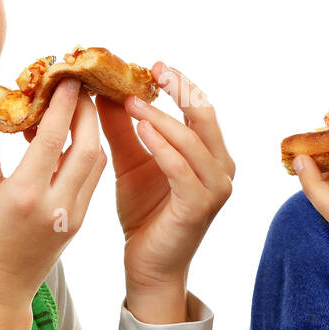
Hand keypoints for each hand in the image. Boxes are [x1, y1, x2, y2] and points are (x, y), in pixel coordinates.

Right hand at [0, 78, 108, 312]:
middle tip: (76, 85)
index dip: (62, 103)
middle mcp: (55, 206)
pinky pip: (92, 179)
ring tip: (74, 106)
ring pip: (96, 162)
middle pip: (87, 147)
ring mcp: (73, 216)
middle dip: (86, 112)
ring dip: (90, 130)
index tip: (65, 75)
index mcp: (25, 196)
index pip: (52, 138)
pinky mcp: (80, 222)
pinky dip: (87, 153)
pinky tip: (69, 138)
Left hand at [97, 62, 233, 308]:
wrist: (148, 264)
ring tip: (131, 100)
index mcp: (211, 153)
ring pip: (191, 140)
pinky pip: (181, 168)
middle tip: (150, 71)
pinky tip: (141, 129)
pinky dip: (162, 146)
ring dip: (160, 117)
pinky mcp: (199, 206)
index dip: (180, 83)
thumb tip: (106, 89)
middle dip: (178, 90)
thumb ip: (123, 127)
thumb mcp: (130, 160)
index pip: (201, 107)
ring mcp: (215, 188)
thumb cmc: (145, 213)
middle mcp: (222, 168)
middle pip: (205, 116)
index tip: (153, 64)